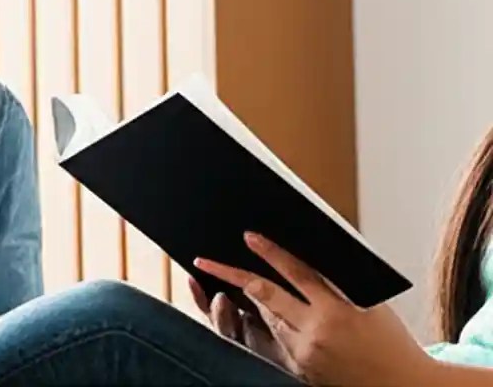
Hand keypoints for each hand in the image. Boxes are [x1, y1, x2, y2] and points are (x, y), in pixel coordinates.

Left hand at [195, 232, 433, 386]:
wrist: (403, 385)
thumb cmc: (390, 340)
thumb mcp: (370, 303)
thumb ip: (337, 281)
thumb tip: (306, 253)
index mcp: (338, 310)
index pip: (297, 273)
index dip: (270, 253)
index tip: (248, 237)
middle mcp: (316, 333)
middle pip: (265, 297)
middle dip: (231, 276)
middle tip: (206, 260)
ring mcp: (303, 353)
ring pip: (265, 318)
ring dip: (249, 299)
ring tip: (225, 278)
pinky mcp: (298, 368)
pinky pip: (274, 339)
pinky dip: (264, 323)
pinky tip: (251, 310)